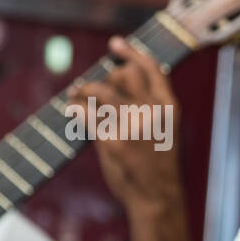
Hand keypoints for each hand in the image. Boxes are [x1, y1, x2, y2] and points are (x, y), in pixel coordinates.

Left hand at [68, 36, 183, 213]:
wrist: (157, 197)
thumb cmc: (158, 164)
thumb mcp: (165, 130)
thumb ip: (149, 106)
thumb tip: (116, 81)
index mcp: (168, 107)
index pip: (151, 68)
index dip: (131, 52)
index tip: (114, 43)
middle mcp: (152, 112)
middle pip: (122, 74)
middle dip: (104, 77)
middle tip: (91, 87)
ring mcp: (132, 126)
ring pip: (100, 90)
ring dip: (83, 89)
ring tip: (75, 95)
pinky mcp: (113, 142)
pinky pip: (87, 116)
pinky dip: (76, 110)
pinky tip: (71, 111)